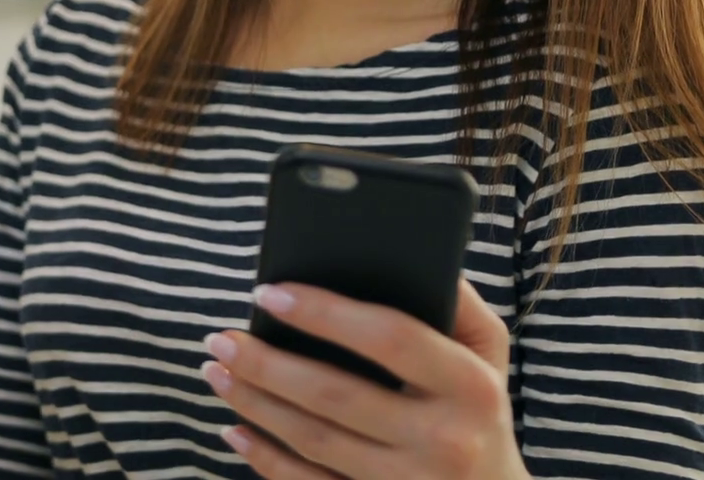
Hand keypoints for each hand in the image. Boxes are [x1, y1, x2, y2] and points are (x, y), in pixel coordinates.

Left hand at [201, 279, 527, 478]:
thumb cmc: (481, 408)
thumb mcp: (488, 352)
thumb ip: (455, 301)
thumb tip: (401, 246)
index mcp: (470, 386)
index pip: (390, 338)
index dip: (325, 312)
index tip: (268, 292)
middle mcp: (444, 440)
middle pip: (335, 394)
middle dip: (265, 362)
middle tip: (219, 336)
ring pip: (314, 440)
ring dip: (254, 403)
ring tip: (216, 370)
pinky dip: (266, 460)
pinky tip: (235, 429)